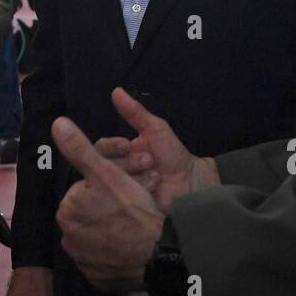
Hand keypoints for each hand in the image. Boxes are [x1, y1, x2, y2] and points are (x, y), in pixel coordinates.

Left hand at [52, 116, 163, 292]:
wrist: (159, 254)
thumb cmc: (132, 209)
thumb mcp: (106, 172)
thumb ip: (80, 148)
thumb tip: (57, 124)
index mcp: (66, 213)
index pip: (83, 191)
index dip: (106, 183)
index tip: (126, 182)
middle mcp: (68, 241)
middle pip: (91, 213)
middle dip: (112, 203)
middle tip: (137, 199)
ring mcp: (84, 264)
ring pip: (99, 235)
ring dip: (115, 225)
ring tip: (138, 218)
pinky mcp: (99, 281)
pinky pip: (106, 260)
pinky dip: (118, 250)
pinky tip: (134, 242)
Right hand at [93, 88, 218, 210]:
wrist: (192, 183)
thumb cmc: (174, 155)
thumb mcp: (155, 129)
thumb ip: (135, 112)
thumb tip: (116, 91)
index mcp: (122, 152)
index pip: (103, 147)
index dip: (112, 146)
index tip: (126, 145)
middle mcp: (119, 170)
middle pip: (104, 165)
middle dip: (127, 162)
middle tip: (147, 161)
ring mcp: (123, 189)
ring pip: (113, 181)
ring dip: (135, 176)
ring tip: (155, 175)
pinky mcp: (129, 205)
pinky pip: (123, 197)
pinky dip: (140, 189)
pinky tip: (153, 187)